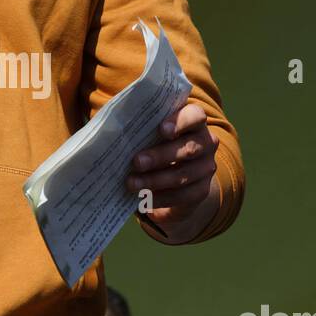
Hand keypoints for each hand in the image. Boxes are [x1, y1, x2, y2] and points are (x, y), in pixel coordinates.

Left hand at [126, 98, 219, 240]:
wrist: (171, 174)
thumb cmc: (153, 142)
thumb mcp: (148, 131)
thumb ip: (139, 127)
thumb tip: (108, 130)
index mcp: (193, 120)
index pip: (195, 116)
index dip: (180, 122)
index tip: (161, 130)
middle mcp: (206, 142)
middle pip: (188, 149)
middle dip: (160, 156)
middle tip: (136, 162)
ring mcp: (206, 167)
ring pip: (183, 175)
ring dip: (155, 180)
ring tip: (132, 183)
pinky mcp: (201, 189)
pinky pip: (183, 195)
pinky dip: (161, 197)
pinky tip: (143, 198)